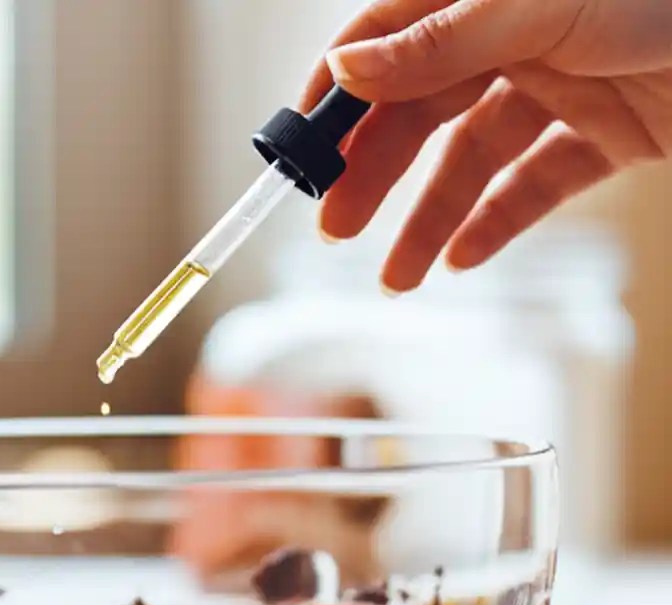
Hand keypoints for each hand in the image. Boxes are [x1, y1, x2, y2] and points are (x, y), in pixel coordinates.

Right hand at [302, 0, 671, 292]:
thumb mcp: (538, 8)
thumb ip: (439, 44)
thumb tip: (348, 70)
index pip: (381, 42)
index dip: (335, 97)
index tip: (302, 152)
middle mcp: (513, 39)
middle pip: (418, 112)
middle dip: (373, 174)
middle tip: (335, 226)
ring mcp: (559, 87)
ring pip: (471, 161)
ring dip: (428, 219)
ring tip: (397, 275)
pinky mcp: (606, 134)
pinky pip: (536, 185)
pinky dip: (498, 224)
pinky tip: (462, 259)